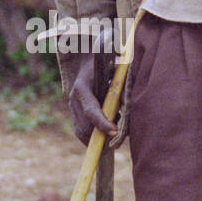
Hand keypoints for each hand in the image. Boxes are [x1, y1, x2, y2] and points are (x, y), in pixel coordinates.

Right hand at [67, 25, 117, 144]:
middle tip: (118, 137)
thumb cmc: (105, 65)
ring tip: (112, 137)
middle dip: (101, 135)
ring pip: (81, 131)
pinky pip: (80, 131)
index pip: (91, 110)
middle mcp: (74, 98)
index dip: (102, 123)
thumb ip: (121, 87)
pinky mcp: (74, 113)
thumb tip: (129, 105)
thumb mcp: (114, 71)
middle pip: (85, 125)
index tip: (115, 131)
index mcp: (82, 87)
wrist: (89, 61)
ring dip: (96, 139)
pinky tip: (104, 138)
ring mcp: (72, 107)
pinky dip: (91, 138)